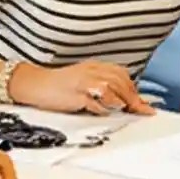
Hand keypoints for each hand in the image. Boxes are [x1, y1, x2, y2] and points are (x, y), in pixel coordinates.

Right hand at [12, 60, 154, 115]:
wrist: (36, 84)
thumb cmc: (59, 85)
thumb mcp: (84, 79)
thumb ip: (102, 85)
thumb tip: (121, 98)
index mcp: (94, 66)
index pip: (121, 75)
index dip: (133, 89)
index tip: (143, 102)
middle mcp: (91, 72)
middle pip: (119, 81)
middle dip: (133, 97)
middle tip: (141, 110)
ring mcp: (83, 82)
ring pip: (110, 89)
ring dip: (122, 101)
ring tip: (128, 111)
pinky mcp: (75, 94)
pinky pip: (94, 101)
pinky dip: (103, 107)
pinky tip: (107, 112)